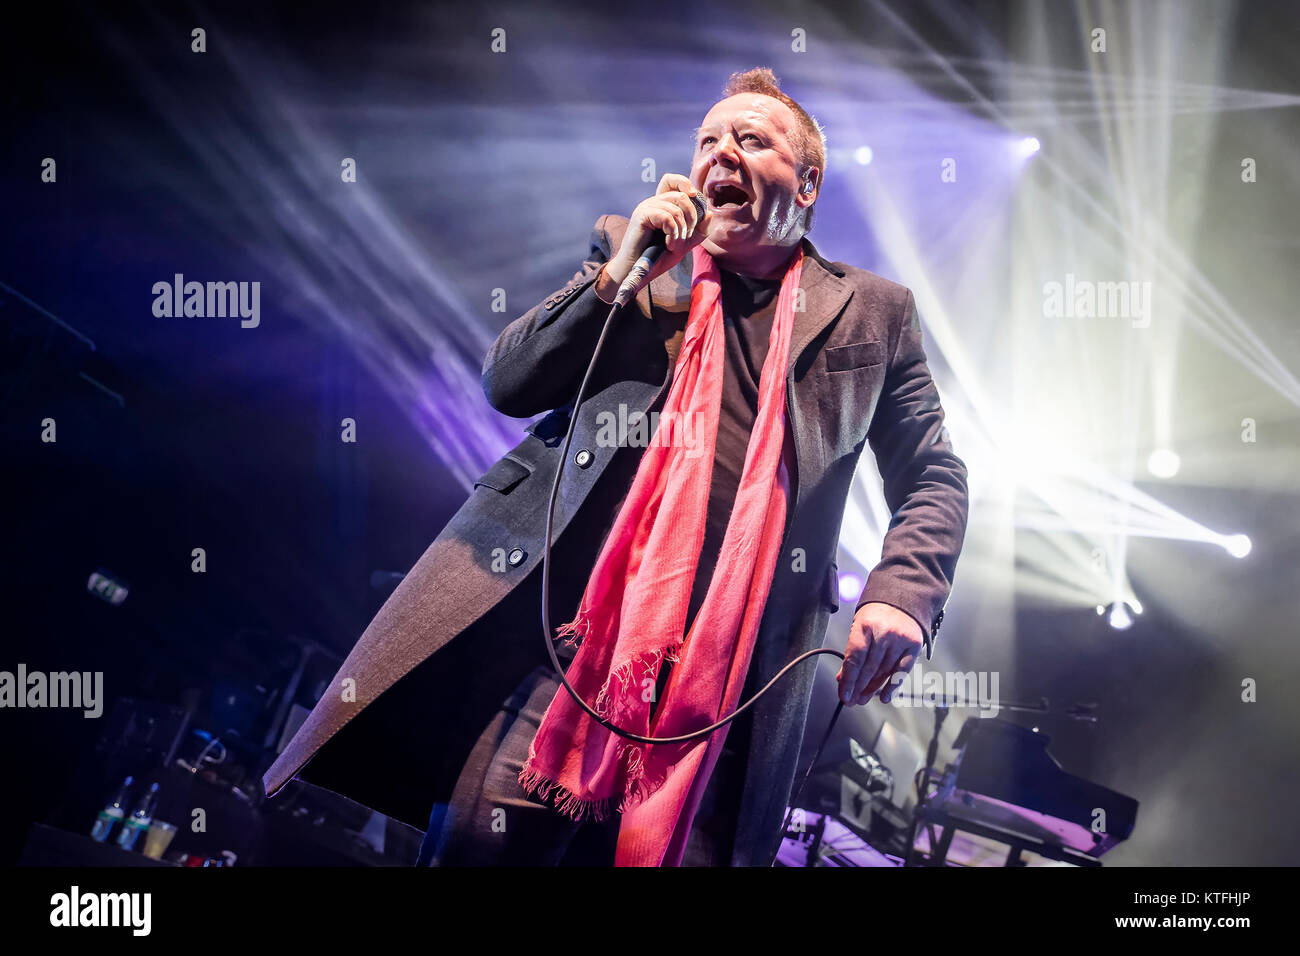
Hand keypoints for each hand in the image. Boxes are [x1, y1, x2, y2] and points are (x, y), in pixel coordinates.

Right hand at [603, 173, 711, 289]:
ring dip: (682, 228)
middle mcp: (653, 202)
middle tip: (687, 233)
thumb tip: (709, 213)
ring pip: (675, 208)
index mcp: (662, 205)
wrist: (641, 270)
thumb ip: (699, 230)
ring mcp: (646, 208)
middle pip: (680, 194)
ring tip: (675, 242)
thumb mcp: (685, 242)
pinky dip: (673, 232)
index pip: (671, 181)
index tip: (695, 196)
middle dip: (692, 215)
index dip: (685, 183)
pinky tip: (668, 243)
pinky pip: (666, 216)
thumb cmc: (659, 256)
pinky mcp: (641, 216)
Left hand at [836, 602, 924, 705]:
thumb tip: (843, 678)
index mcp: (865, 625)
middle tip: (852, 701)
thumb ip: (852, 652)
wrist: (902, 598)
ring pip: (885, 671)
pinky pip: (903, 670)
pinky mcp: (914, 646)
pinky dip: (893, 685)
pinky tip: (884, 697)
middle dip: (859, 687)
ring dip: (873, 688)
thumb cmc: (876, 615)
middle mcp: (884, 633)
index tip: (844, 694)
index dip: (849, 679)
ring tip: (863, 699)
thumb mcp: (859, 627)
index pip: (855, 658)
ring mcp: (900, 640)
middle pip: (869, 667)